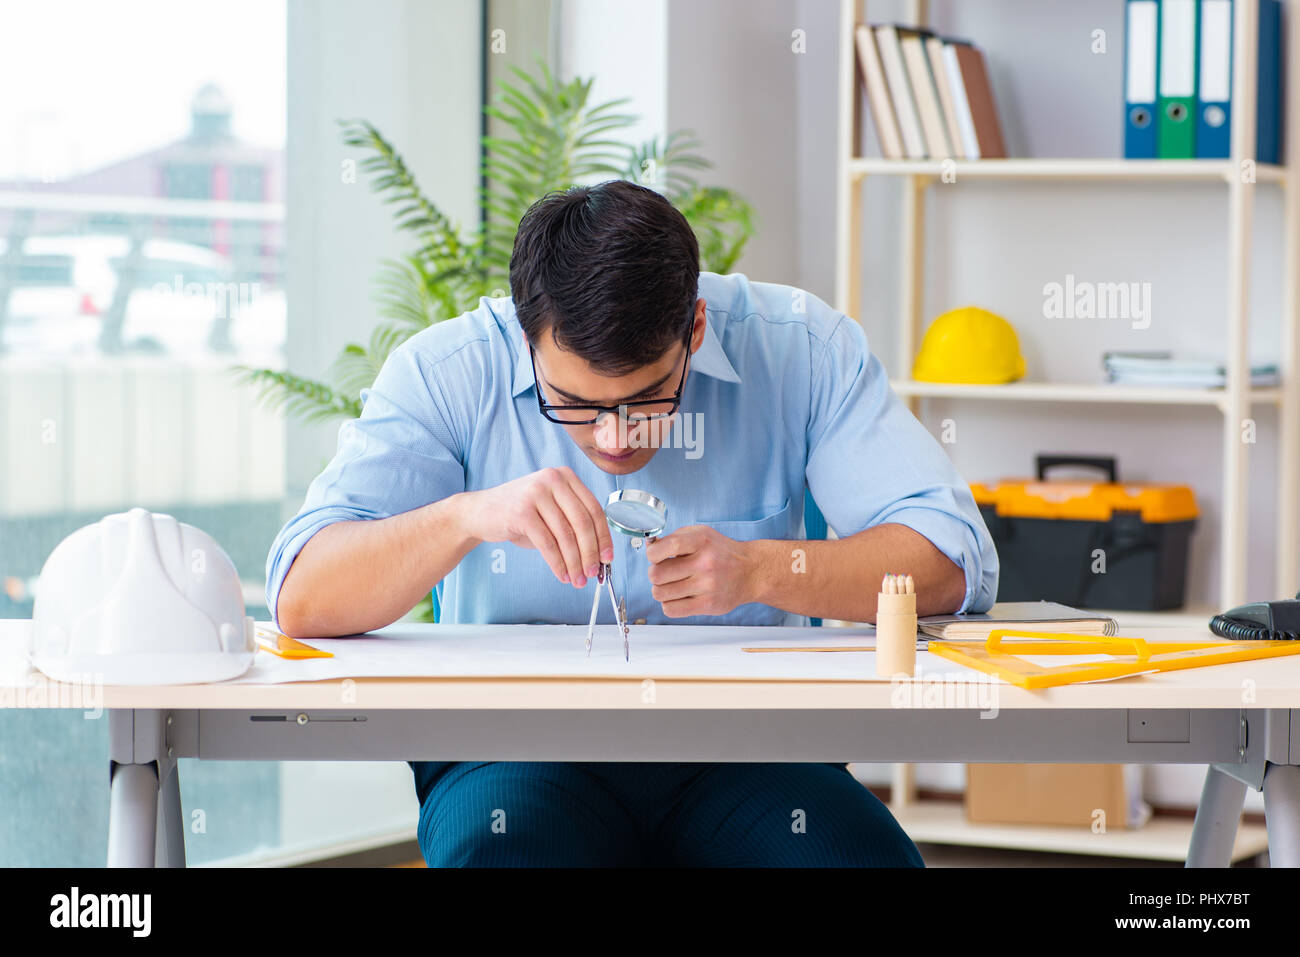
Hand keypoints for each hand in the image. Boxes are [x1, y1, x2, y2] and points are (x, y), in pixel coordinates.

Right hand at [460, 467, 613, 587]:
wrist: (479, 512)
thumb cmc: (519, 515)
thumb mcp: (551, 511)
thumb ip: (573, 524)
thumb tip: (598, 555)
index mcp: (565, 476)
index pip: (594, 508)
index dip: (604, 536)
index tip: (607, 558)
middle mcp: (553, 479)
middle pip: (583, 522)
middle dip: (590, 553)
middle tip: (593, 573)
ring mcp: (536, 493)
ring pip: (566, 535)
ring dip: (574, 562)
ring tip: (577, 579)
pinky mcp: (522, 511)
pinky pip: (548, 543)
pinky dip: (557, 563)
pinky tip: (562, 574)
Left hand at [645, 525, 755, 616]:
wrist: (751, 572)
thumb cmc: (721, 552)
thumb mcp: (700, 534)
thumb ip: (674, 538)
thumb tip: (649, 546)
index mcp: (701, 541)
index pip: (666, 547)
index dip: (652, 554)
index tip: (656, 556)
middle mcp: (705, 564)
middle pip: (656, 574)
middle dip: (655, 573)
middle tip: (664, 573)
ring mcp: (707, 586)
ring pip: (660, 593)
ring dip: (661, 590)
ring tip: (672, 585)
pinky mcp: (708, 605)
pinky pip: (671, 609)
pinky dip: (669, 604)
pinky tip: (678, 596)